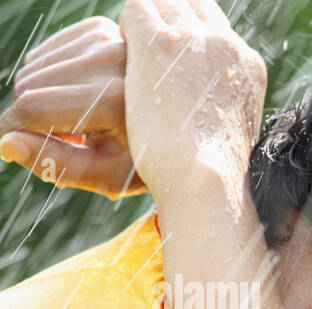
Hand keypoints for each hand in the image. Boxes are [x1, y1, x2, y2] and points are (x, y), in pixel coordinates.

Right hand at [0, 17, 143, 197]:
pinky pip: (48, 53)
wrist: (191, 128)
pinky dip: (54, 78)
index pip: (33, 107)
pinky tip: (84, 98)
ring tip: (83, 123)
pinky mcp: (102, 29)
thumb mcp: (109, 175)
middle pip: (30, 86)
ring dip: (44, 98)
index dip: (13, 130)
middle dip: (32, 118)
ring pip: (35, 67)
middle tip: (69, 141)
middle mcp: (112, 59)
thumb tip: (7, 143)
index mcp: (115, 99)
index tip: (10, 146)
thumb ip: (56, 163)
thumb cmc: (151, 160)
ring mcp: (109, 38)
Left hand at [117, 0, 265, 204]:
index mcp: (248, 67)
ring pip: (163, 3)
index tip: (174, 52)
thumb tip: (204, 114)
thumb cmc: (215, 177)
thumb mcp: (232, 136)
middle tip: (147, 46)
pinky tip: (120, 56)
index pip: (217, 28)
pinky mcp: (159, 43)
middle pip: (191, 6)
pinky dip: (125, 27)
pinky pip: (136, 10)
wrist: (206, 179)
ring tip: (130, 51)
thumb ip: (221, 109)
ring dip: (145, 23)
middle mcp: (226, 46)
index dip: (192, 32)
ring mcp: (193, 41)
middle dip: (169, 17)